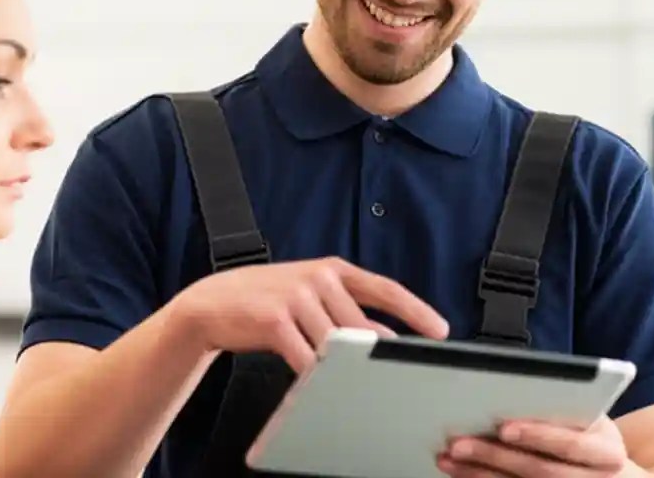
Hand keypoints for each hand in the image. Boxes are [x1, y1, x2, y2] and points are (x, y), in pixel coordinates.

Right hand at [168, 256, 449, 372]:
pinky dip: (314, 375)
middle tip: (390, 377)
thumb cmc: (267, 302)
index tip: (441, 330)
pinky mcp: (276, 319)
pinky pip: (306, 357)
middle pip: (362, 327)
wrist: (212, 303)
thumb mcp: (310, 295)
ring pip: (336, 345)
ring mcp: (297, 297)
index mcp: (333, 269)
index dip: (417, 310)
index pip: (386, 288)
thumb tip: (388, 337)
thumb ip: (345, 311)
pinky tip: (316, 384)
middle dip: (375, 355)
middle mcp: (319, 278)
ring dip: (342, 369)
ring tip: (346, 385)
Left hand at [437, 416, 627, 477]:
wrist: (608, 471)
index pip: (570, 445)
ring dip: (480, 474)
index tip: (505, 428)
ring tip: (449, 458)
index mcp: (606, 450)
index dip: (538, 436)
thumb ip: (561, 406)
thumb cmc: (590, 432)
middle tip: (459, 444)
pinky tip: (461, 473)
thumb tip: (509, 387)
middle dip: (496, 457)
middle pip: (540, 471)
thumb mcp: (590, 416)